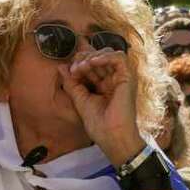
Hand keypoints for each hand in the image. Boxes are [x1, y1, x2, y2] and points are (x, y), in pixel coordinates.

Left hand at [57, 47, 143, 164]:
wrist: (111, 136)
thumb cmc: (98, 124)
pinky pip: (119, 57)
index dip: (79, 62)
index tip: (69, 71)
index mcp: (102, 85)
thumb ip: (71, 83)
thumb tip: (61, 67)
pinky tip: (93, 63)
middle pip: (98, 56)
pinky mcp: (128, 78)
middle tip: (74, 69)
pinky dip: (105, 56)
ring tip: (82, 67)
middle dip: (83, 58)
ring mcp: (120, 79)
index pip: (92, 64)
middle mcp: (112, 80)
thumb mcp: (79, 100)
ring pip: (108, 53)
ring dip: (92, 57)